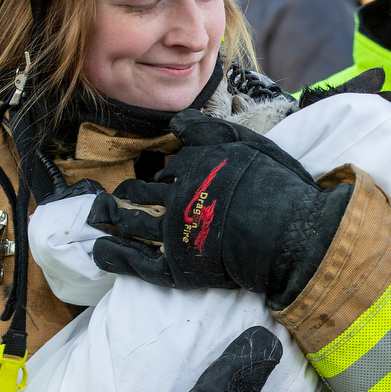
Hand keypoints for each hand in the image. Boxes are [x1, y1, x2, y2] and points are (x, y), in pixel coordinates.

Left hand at [88, 110, 352, 308]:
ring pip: (130, 221)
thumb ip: (210, 131)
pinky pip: (134, 262)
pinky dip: (113, 256)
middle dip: (131, 191)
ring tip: (98, 213)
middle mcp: (176, 196)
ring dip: (110, 215)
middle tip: (123, 194)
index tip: (165, 179)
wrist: (291, 236)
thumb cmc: (279, 188)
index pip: (170, 167)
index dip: (168, 174)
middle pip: (142, 191)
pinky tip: (99, 250)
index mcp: (194, 165)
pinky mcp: (174, 268)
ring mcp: (172, 233)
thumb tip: (174, 123)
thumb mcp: (251, 145)